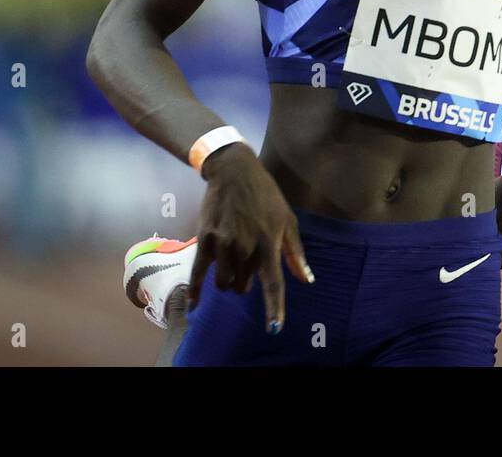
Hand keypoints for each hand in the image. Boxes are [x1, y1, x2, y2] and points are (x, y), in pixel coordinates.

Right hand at [189, 146, 313, 333]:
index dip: (275, 308)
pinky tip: (194, 304)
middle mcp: (246, 247)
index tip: (275, 328)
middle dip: (246, 283)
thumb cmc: (266, 196)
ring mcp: (224, 244)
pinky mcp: (205, 239)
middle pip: (244, 287)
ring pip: (224, 283)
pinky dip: (196, 291)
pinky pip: (198, 273)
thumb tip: (307, 280)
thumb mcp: (288, 220)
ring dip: (227, 281)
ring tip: (230, 265)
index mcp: (269, 244)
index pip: (274, 283)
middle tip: (246, 265)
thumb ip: (296, 253)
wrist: (235, 172)